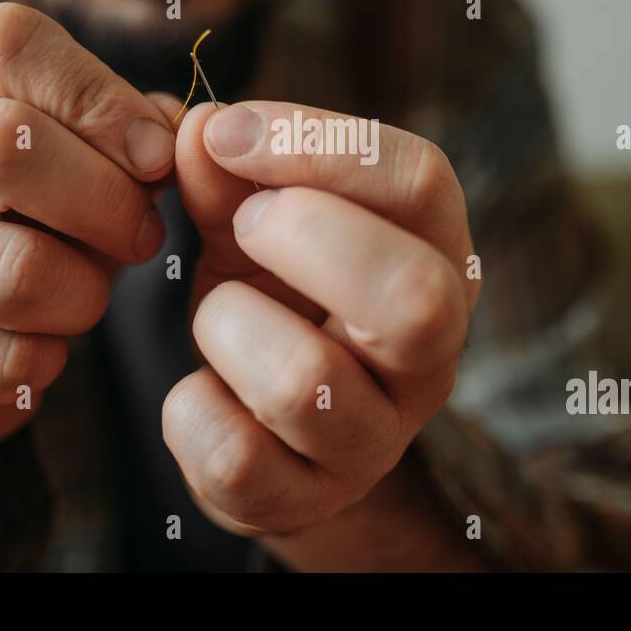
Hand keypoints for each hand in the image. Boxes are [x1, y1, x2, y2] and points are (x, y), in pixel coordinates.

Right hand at [0, 3, 175, 485]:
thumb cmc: (22, 234)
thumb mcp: (72, 165)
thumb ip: (130, 131)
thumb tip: (183, 130)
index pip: (11, 43)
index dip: (103, 98)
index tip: (158, 157)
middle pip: (4, 146)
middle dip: (107, 200)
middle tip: (143, 235)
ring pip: (11, 268)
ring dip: (83, 293)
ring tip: (84, 296)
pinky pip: (5, 358)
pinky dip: (48, 360)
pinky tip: (37, 348)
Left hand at [164, 100, 478, 553]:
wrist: (267, 421)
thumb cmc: (278, 297)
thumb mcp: (256, 220)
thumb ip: (229, 172)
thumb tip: (201, 131)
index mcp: (439, 260)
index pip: (421, 183)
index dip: (315, 143)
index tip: (227, 134)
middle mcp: (432, 356)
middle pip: (411, 296)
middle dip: (301, 237)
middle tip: (244, 226)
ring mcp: (377, 439)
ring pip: (305, 382)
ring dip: (227, 325)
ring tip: (222, 316)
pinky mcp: (310, 499)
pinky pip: (235, 457)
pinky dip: (191, 409)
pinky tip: (203, 391)